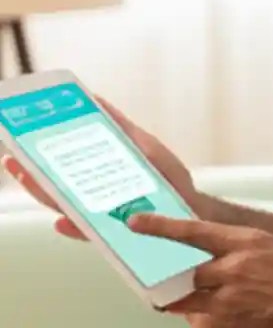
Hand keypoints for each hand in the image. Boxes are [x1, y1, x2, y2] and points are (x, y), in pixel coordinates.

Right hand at [1, 95, 205, 239]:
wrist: (192, 206)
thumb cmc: (167, 177)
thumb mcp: (143, 145)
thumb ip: (120, 127)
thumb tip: (95, 99)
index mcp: (97, 176)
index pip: (61, 167)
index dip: (37, 157)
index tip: (18, 140)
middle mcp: (93, 198)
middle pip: (54, 188)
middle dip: (30, 174)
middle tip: (12, 159)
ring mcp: (101, 216)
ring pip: (64, 208)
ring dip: (44, 195)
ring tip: (29, 179)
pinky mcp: (114, 234)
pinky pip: (89, 234)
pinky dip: (74, 228)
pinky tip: (63, 221)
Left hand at [129, 214, 272, 326]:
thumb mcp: (271, 249)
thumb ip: (236, 251)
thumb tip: (203, 257)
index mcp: (245, 242)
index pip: (192, 231)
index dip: (160, 226)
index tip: (135, 222)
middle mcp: (234, 269)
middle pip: (179, 274)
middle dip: (166, 280)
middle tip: (158, 282)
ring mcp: (230, 301)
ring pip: (184, 304)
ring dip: (183, 304)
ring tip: (195, 302)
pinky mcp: (230, 327)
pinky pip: (201, 324)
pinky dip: (204, 321)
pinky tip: (223, 317)